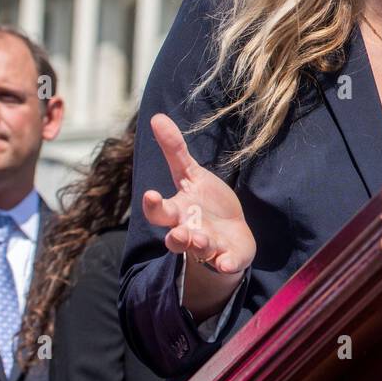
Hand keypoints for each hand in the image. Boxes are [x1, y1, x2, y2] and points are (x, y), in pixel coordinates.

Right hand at [141, 113, 256, 276]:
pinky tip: (225, 262)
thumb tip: (156, 116)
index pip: (159, 211)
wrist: (230, 233)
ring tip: (202, 240)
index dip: (153, 205)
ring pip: (199, 250)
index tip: (151, 195)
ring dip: (199, 245)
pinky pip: (225, 263)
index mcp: (176, 212)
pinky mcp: (227, 256)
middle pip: (175, 239)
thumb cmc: (204, 202)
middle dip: (176, 237)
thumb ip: (174, 149)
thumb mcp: (190, 174)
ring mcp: (207, 246)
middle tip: (177, 233)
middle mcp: (188, 232)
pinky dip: (224, 263)